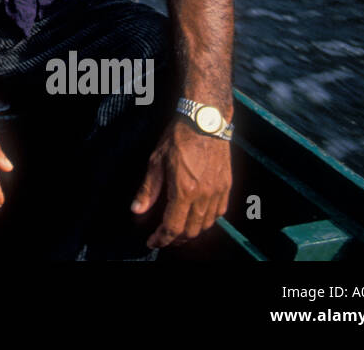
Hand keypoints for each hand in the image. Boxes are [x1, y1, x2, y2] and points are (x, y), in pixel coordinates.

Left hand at [131, 117, 231, 247]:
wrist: (204, 121)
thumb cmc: (178, 138)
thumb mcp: (156, 161)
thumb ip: (148, 189)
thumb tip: (137, 210)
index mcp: (184, 191)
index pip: (173, 227)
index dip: (162, 239)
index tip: (152, 242)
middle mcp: (204, 195)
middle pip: (191, 231)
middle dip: (176, 239)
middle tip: (164, 238)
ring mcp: (218, 191)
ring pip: (207, 224)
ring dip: (192, 232)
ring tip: (179, 231)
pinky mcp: (227, 185)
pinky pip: (219, 212)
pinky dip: (208, 220)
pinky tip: (199, 217)